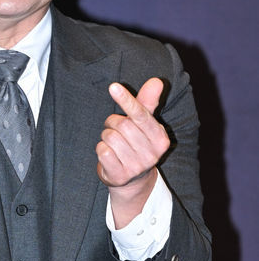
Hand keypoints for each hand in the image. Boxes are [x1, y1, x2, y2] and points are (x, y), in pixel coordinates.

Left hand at [96, 78, 169, 225]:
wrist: (132, 179)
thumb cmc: (136, 143)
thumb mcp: (144, 124)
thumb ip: (147, 103)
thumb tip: (157, 81)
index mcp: (161, 139)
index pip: (141, 115)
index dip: (126, 100)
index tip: (113, 86)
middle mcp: (152, 154)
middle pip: (122, 125)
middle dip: (113, 123)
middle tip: (116, 129)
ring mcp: (136, 167)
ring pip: (110, 137)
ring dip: (106, 136)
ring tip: (113, 143)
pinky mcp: (120, 176)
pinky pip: (102, 151)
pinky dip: (100, 148)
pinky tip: (108, 154)